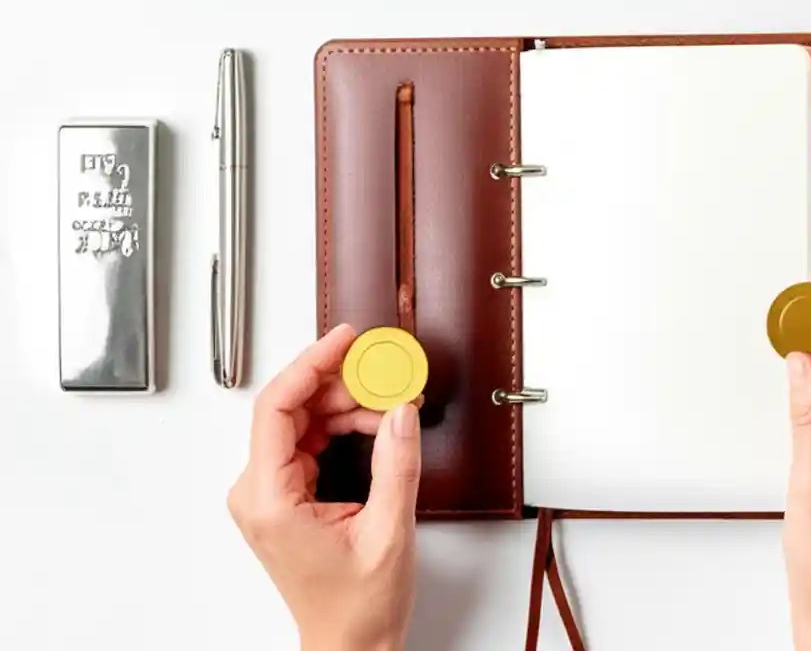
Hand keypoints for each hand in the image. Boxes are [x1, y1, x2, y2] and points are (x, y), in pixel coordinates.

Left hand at [227, 324, 422, 650]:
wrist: (350, 643)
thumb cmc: (358, 606)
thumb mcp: (389, 532)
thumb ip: (396, 465)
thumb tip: (401, 411)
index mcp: (269, 501)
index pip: (277, 409)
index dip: (310, 364)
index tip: (344, 339)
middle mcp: (257, 493)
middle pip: (290, 409)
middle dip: (340, 383)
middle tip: (385, 371)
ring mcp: (268, 494)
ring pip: (302, 422)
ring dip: (346, 404)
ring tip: (391, 402)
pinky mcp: (284, 496)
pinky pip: (308, 442)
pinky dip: (342, 425)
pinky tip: (376, 423)